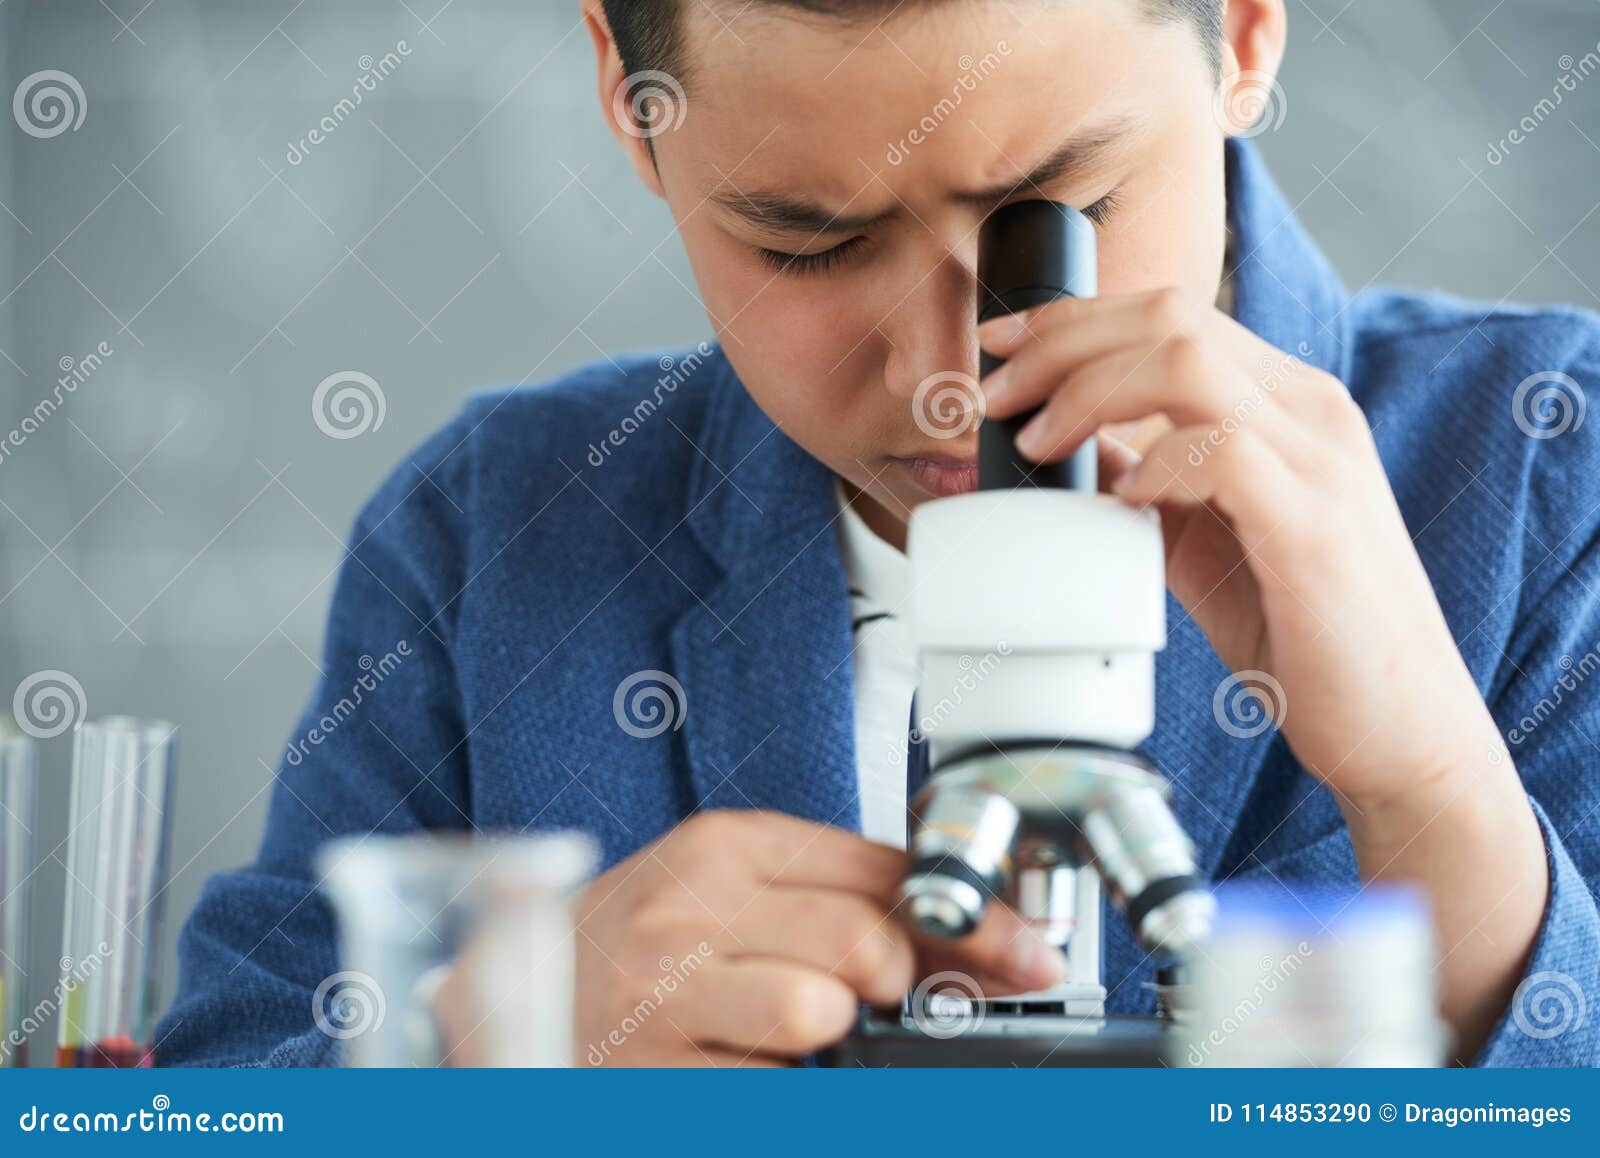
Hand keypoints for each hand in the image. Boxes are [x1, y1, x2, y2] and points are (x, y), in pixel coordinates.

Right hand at [570, 809, 1064, 1066]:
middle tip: (892, 1001)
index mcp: (726, 847)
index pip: (885, 868)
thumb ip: (828, 894)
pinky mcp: (652, 1072)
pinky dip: (787, 1085)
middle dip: (904, 982)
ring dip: (832, 1037)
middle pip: (865, 940)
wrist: (511, 998)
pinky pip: (772, 1087)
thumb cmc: (632, 941)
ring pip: (819, 1011)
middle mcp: (691, 906)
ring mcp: (665, 992)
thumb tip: (957, 935)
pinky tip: (749, 1069)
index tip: (1024, 955)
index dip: (973, 919)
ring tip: (787, 1032)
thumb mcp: (723, 887)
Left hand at [978, 288, 1500, 810]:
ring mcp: (1321, 461)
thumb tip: (1074, 445)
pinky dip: (1155, 464)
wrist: (1398, 723)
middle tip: (995, 396)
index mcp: (1283, 404)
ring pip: (1187, 363)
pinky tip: (1121, 499)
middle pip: (1170, 317)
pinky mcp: (1317, 525)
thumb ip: (1149, 482)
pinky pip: (1222, 452)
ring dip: (1088, 392)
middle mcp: (1309, 412)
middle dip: (1061, 344)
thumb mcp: (1203, 538)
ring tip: (1039, 443)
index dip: (1073, 318)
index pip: (1171, 313)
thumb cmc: (1303, 632)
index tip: (1002, 347)